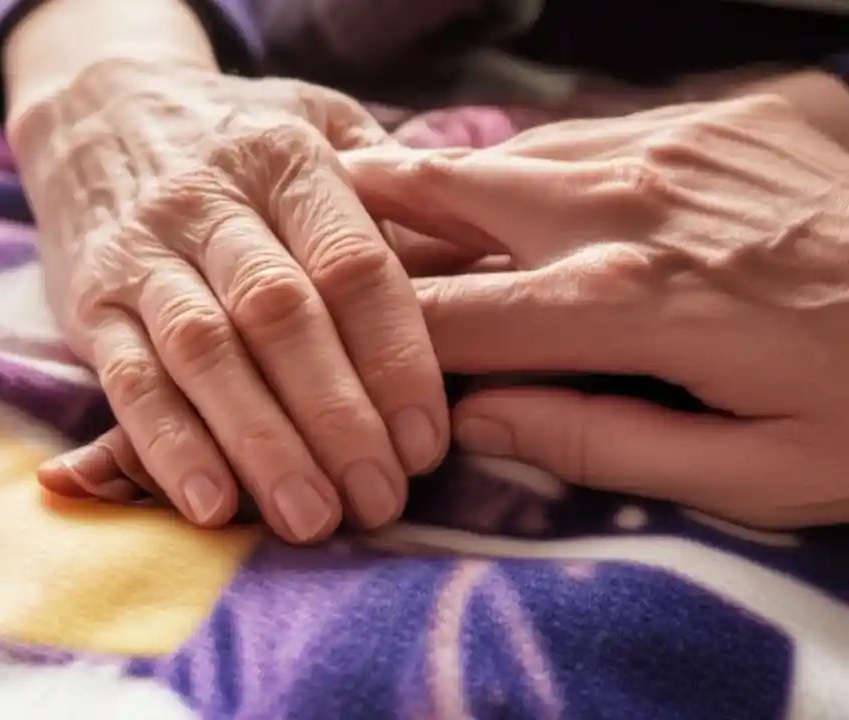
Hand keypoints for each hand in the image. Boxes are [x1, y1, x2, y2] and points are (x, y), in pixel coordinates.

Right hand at [14, 60, 448, 542]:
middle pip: (281, 315)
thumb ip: (390, 198)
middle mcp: (210, 201)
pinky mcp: (91, 305)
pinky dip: (170, 446)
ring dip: (262, 444)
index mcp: (285, 159)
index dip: (395, 359)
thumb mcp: (319, 128)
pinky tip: (212, 504)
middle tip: (379, 500)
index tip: (427, 444)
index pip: (353, 263)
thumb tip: (478, 284)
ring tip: (310, 520)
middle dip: (336, 417)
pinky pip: (130, 380)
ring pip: (206, 353)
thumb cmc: (241, 144)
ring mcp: (143, 253)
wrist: (101, 115)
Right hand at [343, 94, 848, 528]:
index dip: (373, 330)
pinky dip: (545, 157)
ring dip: (454, 176)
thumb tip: (480, 422)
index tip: (323, 338)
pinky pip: (601, 125)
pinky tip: (531, 180)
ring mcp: (683, 140)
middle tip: (318, 202)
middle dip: (378, 207)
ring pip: (520, 148)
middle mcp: (630, 204)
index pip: (447, 315)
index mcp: (623, 304)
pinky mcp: (735, 106)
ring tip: (397, 187)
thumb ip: (598, 443)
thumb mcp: (756, 474)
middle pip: (457, 192)